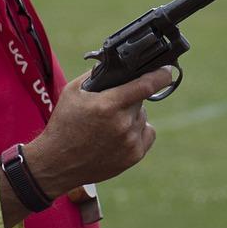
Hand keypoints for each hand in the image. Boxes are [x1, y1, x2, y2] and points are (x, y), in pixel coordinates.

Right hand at [24, 67, 173, 197]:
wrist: (57, 163)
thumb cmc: (63, 124)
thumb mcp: (73, 92)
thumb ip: (96, 75)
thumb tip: (116, 64)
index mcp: (108, 105)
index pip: (145, 85)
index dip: (161, 75)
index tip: (169, 69)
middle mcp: (122, 124)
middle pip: (140, 100)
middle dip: (130, 98)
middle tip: (111, 105)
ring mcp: (130, 142)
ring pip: (143, 116)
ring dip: (132, 115)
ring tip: (110, 124)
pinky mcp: (134, 156)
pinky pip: (148, 133)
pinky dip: (139, 130)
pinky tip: (121, 134)